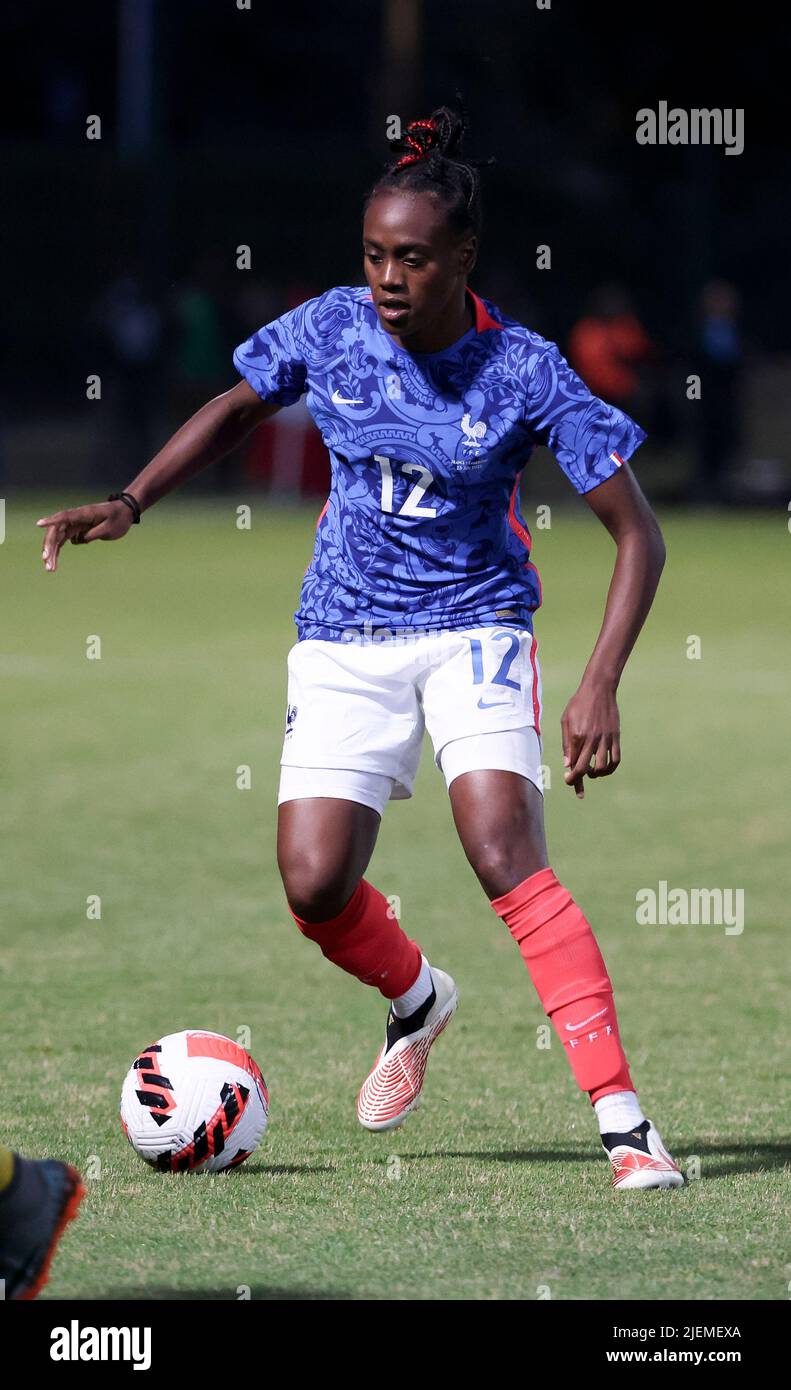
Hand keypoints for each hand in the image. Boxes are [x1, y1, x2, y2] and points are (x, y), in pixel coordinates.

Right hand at [36, 501, 133, 571]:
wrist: (124, 514)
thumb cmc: (118, 518)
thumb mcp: (109, 529)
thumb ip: (93, 534)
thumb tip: (77, 540)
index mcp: (84, 513)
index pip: (64, 516)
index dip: (51, 520)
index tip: (39, 524)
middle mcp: (76, 518)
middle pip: (57, 531)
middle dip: (50, 546)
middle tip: (46, 561)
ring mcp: (75, 524)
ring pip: (58, 538)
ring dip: (52, 553)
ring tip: (49, 569)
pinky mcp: (77, 530)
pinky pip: (64, 541)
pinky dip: (58, 552)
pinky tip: (54, 564)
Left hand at [560, 678, 620, 798]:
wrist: (599, 689)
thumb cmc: (579, 703)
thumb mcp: (566, 720)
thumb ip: (566, 743)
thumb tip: (568, 764)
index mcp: (577, 736)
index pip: (574, 764)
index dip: (571, 777)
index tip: (568, 780)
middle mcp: (591, 739)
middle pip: (586, 768)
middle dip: (579, 780)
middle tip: (576, 782)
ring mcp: (605, 739)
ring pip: (603, 767)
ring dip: (596, 774)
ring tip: (591, 772)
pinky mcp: (615, 736)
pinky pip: (616, 759)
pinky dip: (610, 768)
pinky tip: (605, 769)